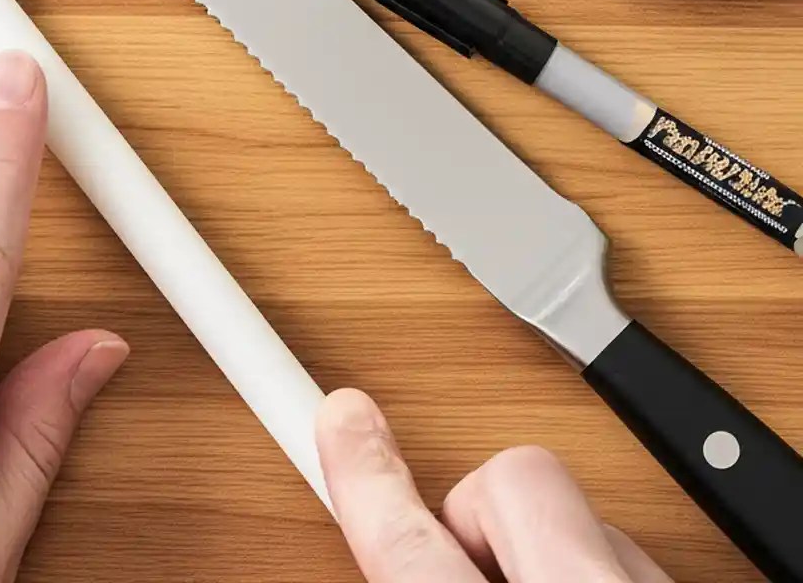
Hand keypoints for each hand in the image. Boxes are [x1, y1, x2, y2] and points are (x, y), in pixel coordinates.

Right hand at [316, 389, 672, 582]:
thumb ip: (414, 578)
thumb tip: (401, 539)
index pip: (407, 543)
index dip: (365, 471)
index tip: (341, 415)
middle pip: (514, 479)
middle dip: (475, 503)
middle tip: (462, 554)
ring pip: (588, 515)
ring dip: (553, 546)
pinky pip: (642, 556)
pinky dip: (609, 571)